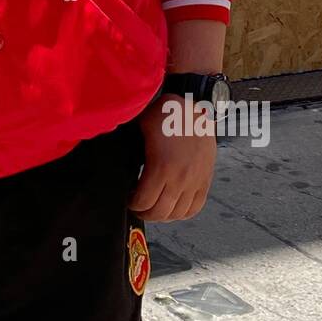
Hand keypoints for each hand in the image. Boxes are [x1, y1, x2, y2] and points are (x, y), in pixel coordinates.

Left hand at [128, 95, 216, 221]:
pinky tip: (173, 207)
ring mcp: (195, 181)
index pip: (143, 201)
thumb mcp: (141, 125)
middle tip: (138, 207)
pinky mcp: (205, 180)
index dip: (132, 204)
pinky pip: (195, 208)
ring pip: (177, 214)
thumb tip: (115, 157)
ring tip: (154, 208)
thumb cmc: (167, 112)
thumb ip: (130, 144)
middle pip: (159, 213)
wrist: (195, 105)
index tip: (128, 199)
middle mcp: (180, 178)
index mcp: (162, 166)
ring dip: (163, 215)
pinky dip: (183, 213)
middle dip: (145, 213)